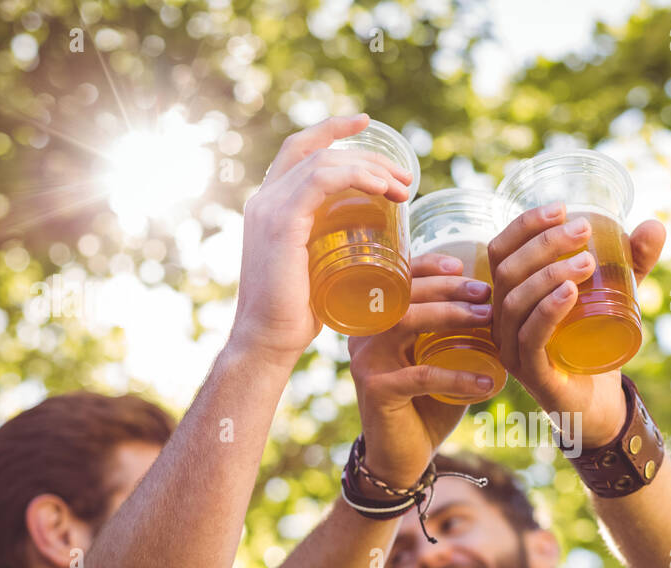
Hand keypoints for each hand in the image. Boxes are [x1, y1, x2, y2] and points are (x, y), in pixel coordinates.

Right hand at [230, 113, 413, 369]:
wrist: (268, 342)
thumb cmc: (298, 316)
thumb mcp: (317, 269)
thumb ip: (332, 246)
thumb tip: (373, 240)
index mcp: (269, 206)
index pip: (299, 150)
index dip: (331, 129)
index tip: (366, 122)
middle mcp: (264, 199)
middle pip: (317, 151)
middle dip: (367, 156)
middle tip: (405, 177)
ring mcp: (269, 208)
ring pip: (324, 162)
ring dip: (370, 167)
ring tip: (404, 187)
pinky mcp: (281, 222)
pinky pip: (321, 180)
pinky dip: (357, 176)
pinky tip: (384, 188)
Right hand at [348, 252, 495, 490]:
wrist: (402, 456)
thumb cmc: (427, 403)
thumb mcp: (441, 360)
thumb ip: (457, 333)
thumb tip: (498, 299)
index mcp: (376, 321)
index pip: (398, 280)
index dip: (429, 266)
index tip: (465, 264)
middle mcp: (364, 335)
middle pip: (403, 293)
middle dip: (448, 287)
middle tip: (486, 292)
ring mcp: (366, 362)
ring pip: (406, 321)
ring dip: (450, 315)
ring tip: (488, 319)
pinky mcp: (376, 391)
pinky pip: (422, 375)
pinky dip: (458, 377)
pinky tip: (487, 382)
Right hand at [487, 203, 664, 447]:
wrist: (601, 405)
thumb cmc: (597, 345)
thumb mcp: (616, 296)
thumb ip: (632, 263)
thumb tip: (654, 225)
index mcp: (511, 296)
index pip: (501, 251)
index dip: (525, 225)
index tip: (562, 207)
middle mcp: (503, 322)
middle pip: (507, 271)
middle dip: (544, 244)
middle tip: (582, 230)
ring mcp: (513, 350)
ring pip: (515, 302)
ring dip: (549, 274)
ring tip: (587, 261)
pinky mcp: (532, 374)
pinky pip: (530, 338)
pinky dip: (547, 311)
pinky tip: (570, 292)